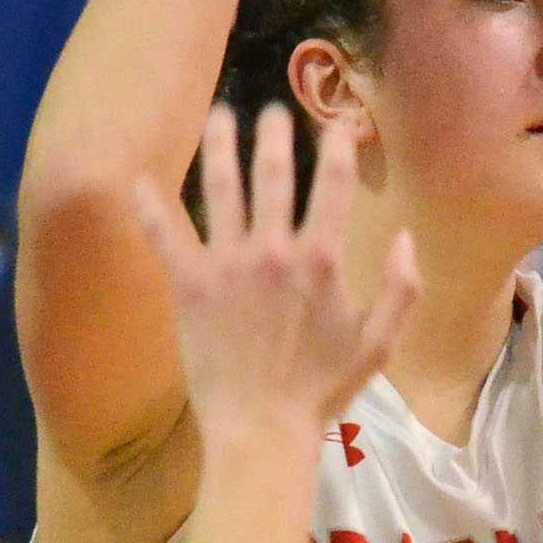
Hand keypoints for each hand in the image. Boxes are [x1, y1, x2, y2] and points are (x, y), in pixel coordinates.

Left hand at [129, 106, 419, 439]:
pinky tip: (137, 179)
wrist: (262, 430)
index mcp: (321, 259)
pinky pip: (166, 237)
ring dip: (220, 146)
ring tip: (219, 117)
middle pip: (273, 173)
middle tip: (272, 112)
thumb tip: (404, 237)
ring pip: (220, 189)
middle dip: (274, 134)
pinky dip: (149, 207)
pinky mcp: (189, 287)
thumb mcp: (378, 345)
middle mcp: (272, 250)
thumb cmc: (321, 390)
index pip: (333, 183)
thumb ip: (400, 289)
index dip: (338, 144)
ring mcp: (227, 265)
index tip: (339, 121)